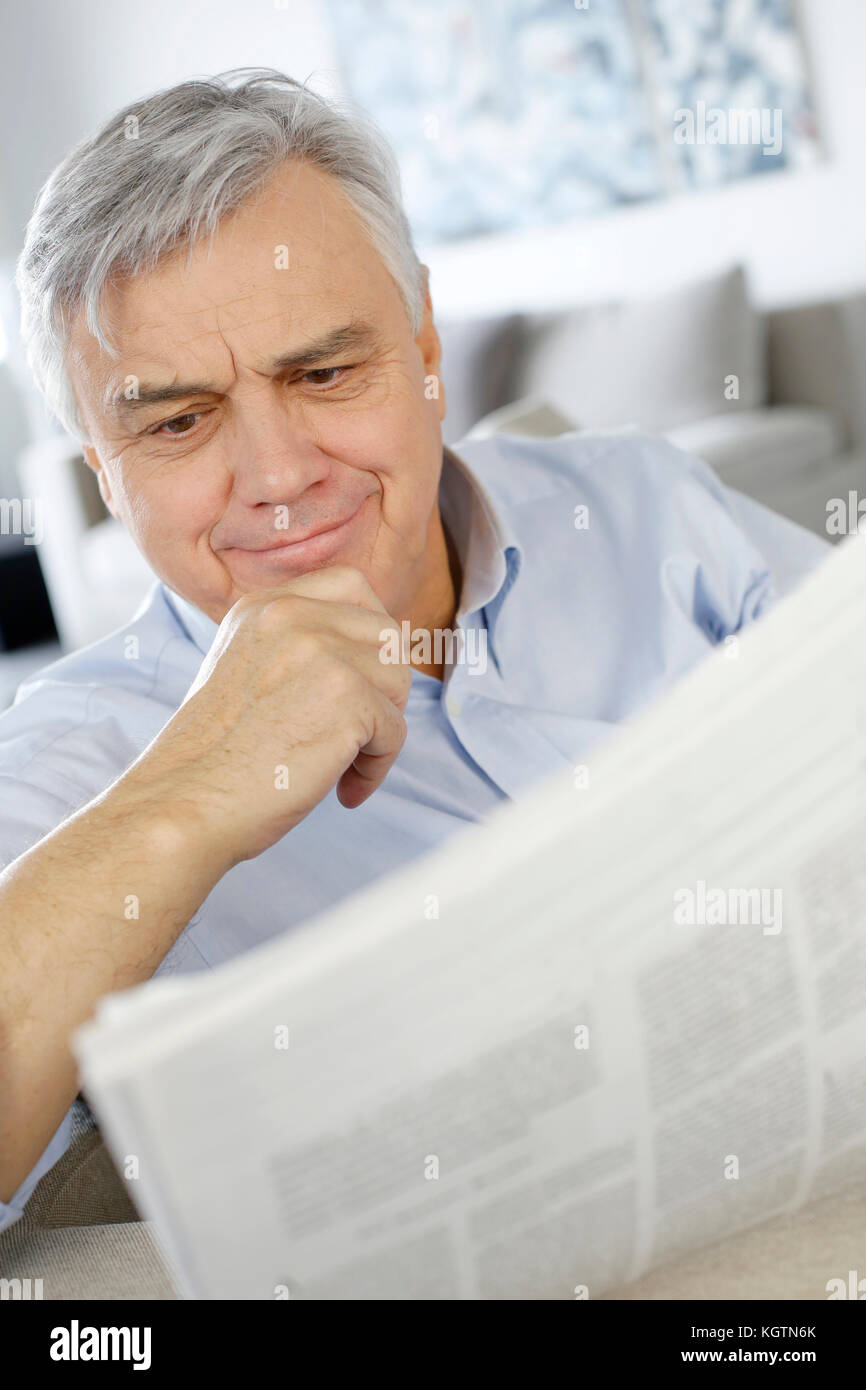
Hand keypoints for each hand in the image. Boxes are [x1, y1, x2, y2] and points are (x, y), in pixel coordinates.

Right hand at [128, 567, 409, 864]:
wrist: (184, 803)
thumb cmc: (216, 758)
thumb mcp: (250, 671)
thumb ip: (301, 649)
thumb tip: (384, 649)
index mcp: (264, 606)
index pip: (350, 585)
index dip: (368, 635)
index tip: (357, 683)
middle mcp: (291, 615)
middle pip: (386, 634)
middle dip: (383, 688)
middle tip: (353, 735)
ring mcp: (321, 651)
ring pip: (398, 681)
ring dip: (380, 731)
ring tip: (342, 767)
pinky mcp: (346, 696)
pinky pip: (396, 730)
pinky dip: (376, 767)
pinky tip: (343, 789)